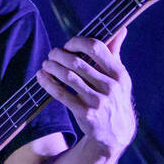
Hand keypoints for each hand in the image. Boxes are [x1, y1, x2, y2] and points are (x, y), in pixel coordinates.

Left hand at [35, 27, 135, 155]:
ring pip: (68, 77)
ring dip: (52, 67)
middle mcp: (110, 86)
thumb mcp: (120, 78)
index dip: (78, 42)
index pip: (96, 48)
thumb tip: (121, 29)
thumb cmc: (114, 98)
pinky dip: (48, 83)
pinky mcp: (85, 114)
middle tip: (52, 54)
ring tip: (46, 64)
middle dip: (60, 54)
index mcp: (119, 74)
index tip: (69, 44)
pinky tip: (42, 77)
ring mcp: (98, 101)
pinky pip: (61, 94)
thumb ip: (116, 53)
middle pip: (78, 62)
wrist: (116, 134)